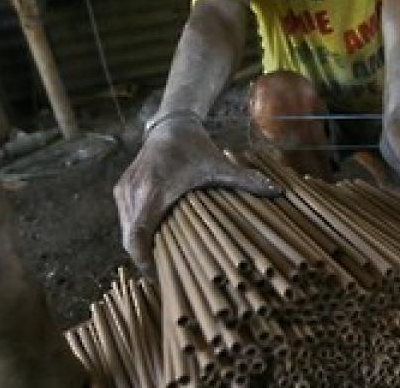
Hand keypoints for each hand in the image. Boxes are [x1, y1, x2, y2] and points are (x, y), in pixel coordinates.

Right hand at [113, 116, 280, 278]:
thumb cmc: (196, 147)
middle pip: (130, 239)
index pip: (137, 237)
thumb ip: (246, 181)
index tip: (159, 276)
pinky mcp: (121, 188)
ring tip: (162, 259)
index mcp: (153, 192)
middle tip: (166, 274)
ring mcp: (124, 190)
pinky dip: (136, 232)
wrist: (171, 124)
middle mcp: (133, 193)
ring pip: (126, 230)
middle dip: (145, 258)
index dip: (144, 261)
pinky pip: (126, 218)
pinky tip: (155, 239)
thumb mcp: (219, 166)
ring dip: (140, 246)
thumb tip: (277, 192)